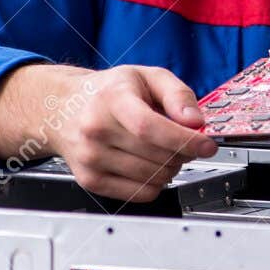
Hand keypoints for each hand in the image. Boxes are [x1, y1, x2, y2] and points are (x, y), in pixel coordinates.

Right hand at [0, 63, 216, 200]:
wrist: (63, 109)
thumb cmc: (108, 92)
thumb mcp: (146, 76)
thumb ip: (177, 94)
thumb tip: (195, 120)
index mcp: (112, 99)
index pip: (150, 127)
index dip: (184, 140)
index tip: (206, 145)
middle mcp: (96, 130)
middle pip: (156, 155)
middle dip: (183, 152)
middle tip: (185, 142)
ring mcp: (91, 158)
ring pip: (152, 177)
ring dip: (171, 168)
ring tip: (163, 151)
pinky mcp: (91, 180)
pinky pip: (140, 194)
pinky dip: (155, 183)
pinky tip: (149, 164)